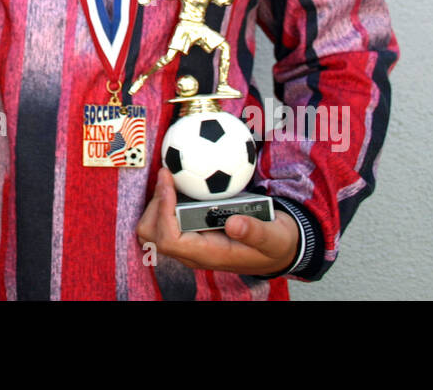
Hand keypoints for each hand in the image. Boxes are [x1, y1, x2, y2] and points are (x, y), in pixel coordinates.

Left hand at [135, 169, 299, 275]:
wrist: (280, 251)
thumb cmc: (276, 244)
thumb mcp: (274, 238)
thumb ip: (256, 232)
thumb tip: (233, 223)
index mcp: (208, 255)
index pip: (169, 239)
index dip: (163, 210)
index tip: (169, 180)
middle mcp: (193, 252)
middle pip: (152, 234)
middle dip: (154, 205)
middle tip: (168, 177)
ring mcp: (190, 243)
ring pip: (154, 227)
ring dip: (157, 201)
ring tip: (171, 177)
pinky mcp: (191, 233)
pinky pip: (166, 218)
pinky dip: (165, 199)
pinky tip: (178, 180)